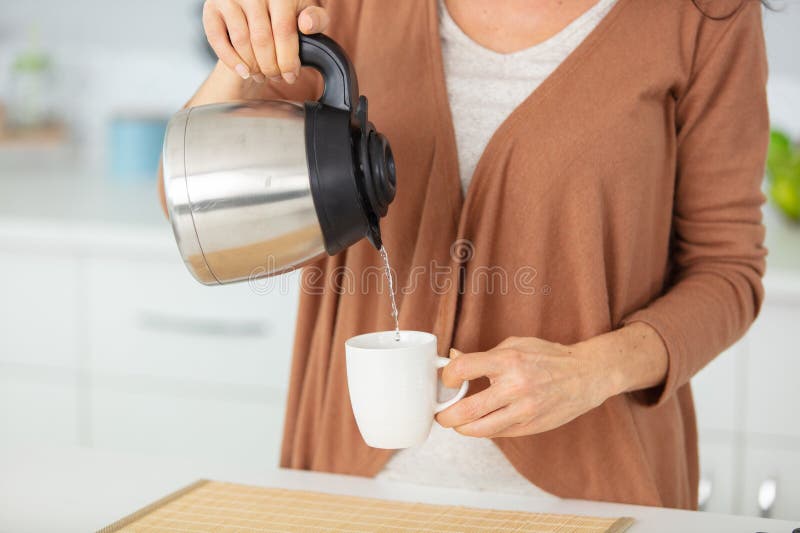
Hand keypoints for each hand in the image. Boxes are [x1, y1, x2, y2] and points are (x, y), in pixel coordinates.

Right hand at [202, 0, 328, 83]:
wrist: (259, 5)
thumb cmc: (286, 11)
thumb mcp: (305, 12)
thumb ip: (315, 18)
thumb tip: (307, 25)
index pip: (283, 30)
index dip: (288, 58)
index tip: (291, 75)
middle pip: (262, 39)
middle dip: (271, 66)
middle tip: (277, 77)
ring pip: (242, 41)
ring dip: (253, 66)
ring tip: (262, 75)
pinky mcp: (212, 8)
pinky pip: (217, 39)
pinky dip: (231, 60)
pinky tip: (244, 71)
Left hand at [436, 323, 667, 437]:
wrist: (585, 376)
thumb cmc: (548, 357)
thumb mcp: (515, 345)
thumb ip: (483, 355)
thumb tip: (453, 359)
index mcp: (508, 360)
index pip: (463, 369)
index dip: (447, 376)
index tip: (447, 380)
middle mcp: (515, 386)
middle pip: (465, 410)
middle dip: (444, 415)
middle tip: (440, 413)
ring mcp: (523, 410)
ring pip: (478, 429)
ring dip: (460, 427)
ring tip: (456, 421)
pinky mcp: (529, 427)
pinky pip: (496, 434)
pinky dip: (482, 430)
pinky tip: (479, 422)